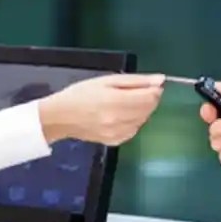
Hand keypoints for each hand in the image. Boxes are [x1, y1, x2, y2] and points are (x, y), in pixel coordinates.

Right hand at [39, 73, 164, 145]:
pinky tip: (121, 115)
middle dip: (149, 99)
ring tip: (125, 103)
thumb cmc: (81, 94)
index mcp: (117, 102)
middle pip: (149, 109)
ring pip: (143, 120)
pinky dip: (133, 122)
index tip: (150, 84)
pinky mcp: (115, 142)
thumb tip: (160, 80)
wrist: (60, 117)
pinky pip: (134, 130)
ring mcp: (118, 133)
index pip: (150, 97)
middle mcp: (120, 120)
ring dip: (141, 110)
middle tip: (136, 91)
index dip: (155, 89)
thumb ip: (136, 81)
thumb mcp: (107, 80)